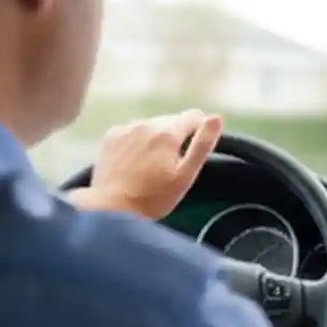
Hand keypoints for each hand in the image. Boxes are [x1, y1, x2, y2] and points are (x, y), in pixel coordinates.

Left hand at [67, 109, 222, 219]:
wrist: (109, 210)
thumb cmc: (152, 199)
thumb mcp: (185, 176)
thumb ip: (203, 144)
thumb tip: (216, 118)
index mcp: (167, 132)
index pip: (195, 116)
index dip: (200, 132)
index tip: (193, 153)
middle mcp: (146, 124)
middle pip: (173, 121)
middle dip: (177, 137)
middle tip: (171, 166)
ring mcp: (126, 128)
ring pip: (153, 125)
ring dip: (157, 138)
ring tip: (151, 167)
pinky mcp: (111, 136)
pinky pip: (133, 131)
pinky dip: (138, 141)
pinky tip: (134, 163)